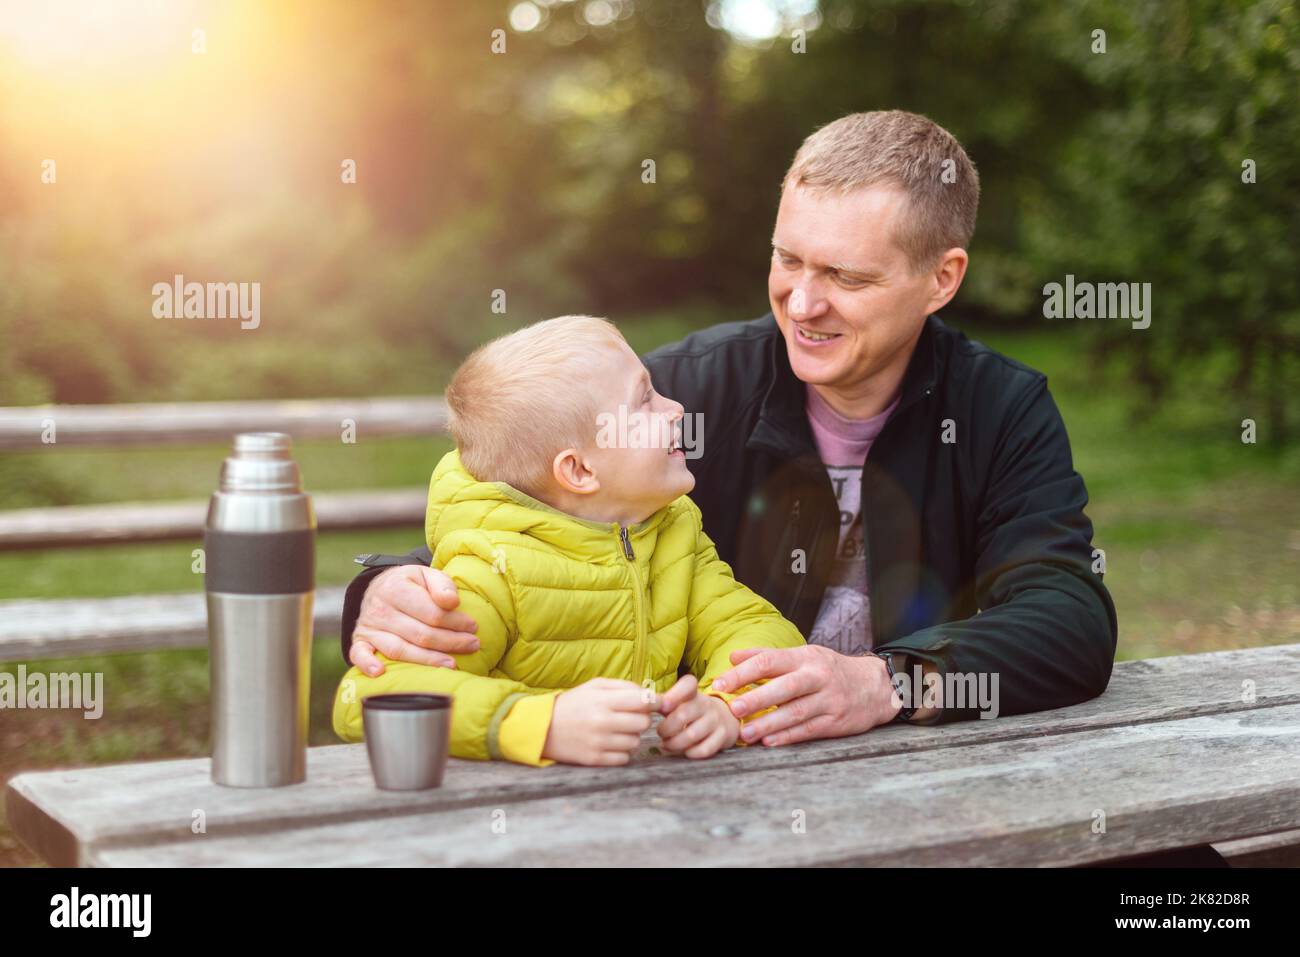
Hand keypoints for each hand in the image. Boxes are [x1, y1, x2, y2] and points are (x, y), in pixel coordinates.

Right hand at [349, 566, 479, 676]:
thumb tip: (452, 602)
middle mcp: (380, 608)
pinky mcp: (360, 641)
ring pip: (399, 649)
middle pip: (420, 634)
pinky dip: (367, 664)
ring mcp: (369, 626)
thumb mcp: (428, 575)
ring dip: (427, 660)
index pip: (432, 613)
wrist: (382, 587)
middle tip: (473, 645)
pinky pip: (359, 654)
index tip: (473, 627)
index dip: (455, 622)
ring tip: (452, 665)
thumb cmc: (412, 585)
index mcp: (397, 588)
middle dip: (450, 642)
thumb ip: (442, 585)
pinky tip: (381, 673)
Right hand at [542, 678, 661, 766]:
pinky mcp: (594, 759)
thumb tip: (650, 694)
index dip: (654, 701)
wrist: (542, 727)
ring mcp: (599, 742)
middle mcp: (602, 721)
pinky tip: (611, 743)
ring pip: (636, 742)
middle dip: (641, 718)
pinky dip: (622, 751)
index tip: (654, 703)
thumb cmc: (573, 703)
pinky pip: (624, 758)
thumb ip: (623, 686)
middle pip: (644, 722)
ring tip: (617, 730)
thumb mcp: (595, 686)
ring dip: (631, 736)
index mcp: (603, 700)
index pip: (643, 701)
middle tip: (630, 716)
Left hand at [656, 675, 741, 758]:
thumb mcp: (680, 703)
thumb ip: (662, 703)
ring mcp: (716, 720)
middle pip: (682, 715)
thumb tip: (642, 706)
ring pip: (691, 735)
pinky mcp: (723, 736)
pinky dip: (690, 753)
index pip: (688, 684)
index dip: (673, 695)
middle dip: (666, 729)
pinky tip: (683, 751)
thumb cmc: (691, 712)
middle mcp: (706, 704)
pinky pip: (704, 749)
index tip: (662, 707)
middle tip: (660, 733)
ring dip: (674, 743)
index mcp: (693, 693)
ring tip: (666, 744)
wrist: (723, 718)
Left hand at [708, 645, 900, 746]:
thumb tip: (732, 657)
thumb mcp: (802, 656)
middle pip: (784, 687)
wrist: (875, 686)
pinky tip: (769, 742)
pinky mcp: (836, 722)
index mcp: (805, 657)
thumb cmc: (829, 670)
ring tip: (745, 733)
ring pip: (795, 713)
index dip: (743, 673)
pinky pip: (808, 730)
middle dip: (756, 699)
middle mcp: (817, 677)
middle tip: (732, 709)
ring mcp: (829, 700)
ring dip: (768, 724)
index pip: (769, 661)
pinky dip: (788, 737)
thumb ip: (766, 656)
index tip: (721, 684)